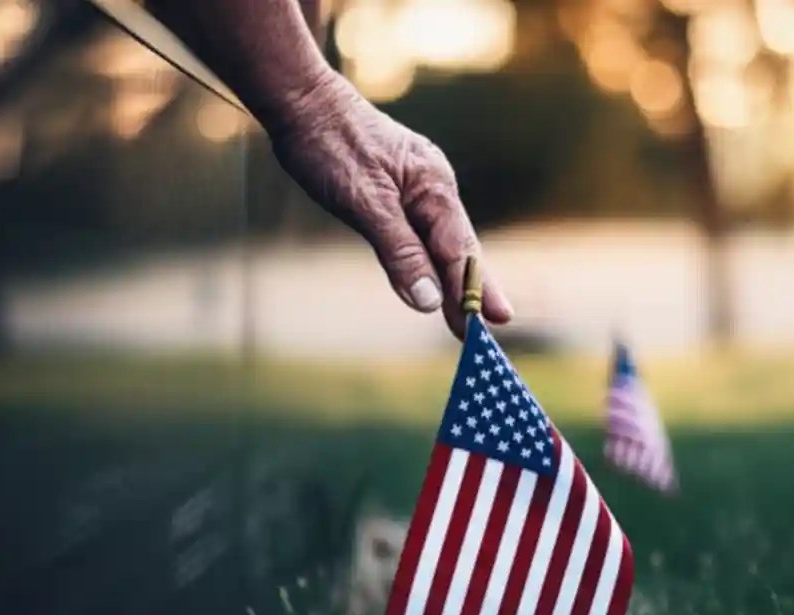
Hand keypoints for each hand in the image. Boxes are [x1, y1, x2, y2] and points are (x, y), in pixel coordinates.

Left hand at [267, 69, 512, 338]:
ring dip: (453, 279)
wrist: (301, 100)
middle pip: (459, 250)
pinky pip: (424, 231)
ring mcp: (418, 185)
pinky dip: (431, 258)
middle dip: (472, 292)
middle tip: (488, 334)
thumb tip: (429, 301)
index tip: (492, 325)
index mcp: (434, 189)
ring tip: (467, 315)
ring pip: (441, 242)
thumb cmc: (328, 145)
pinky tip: (434, 273)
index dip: (474, 291)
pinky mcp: (398, 186)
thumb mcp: (363, 203)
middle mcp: (434, 187)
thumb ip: (399, 251)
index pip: (460, 253)